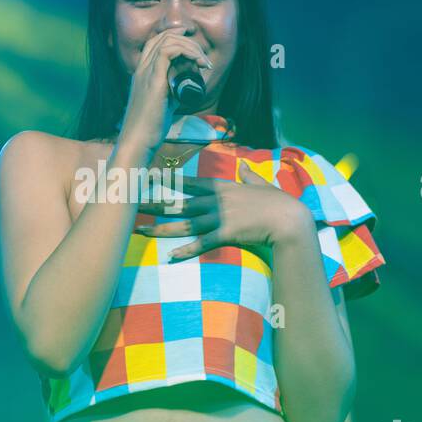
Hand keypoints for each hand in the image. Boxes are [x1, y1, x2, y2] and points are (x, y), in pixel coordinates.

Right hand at [117, 26, 213, 152]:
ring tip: (203, 62)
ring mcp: (146, 72)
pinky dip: (186, 51)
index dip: (176, 37)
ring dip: (190, 47)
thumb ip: (172, 91)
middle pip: (163, 37)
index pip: (156, 42)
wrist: (137, 140)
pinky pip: (168, 52)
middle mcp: (142, 68)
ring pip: (167, 41)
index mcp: (142, 72)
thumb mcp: (164, 102)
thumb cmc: (150, 126)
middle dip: (188, 41)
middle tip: (203, 59)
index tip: (195, 48)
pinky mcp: (153, 80)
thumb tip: (187, 86)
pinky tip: (197, 62)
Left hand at [134, 161, 312, 261]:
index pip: (190, 182)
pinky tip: (171, 256)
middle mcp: (216, 201)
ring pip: (184, 224)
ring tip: (141, 231)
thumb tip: (244, 165)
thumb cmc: (278, 203)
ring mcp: (220, 217)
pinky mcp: (226, 234)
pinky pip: (202, 244)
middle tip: (132, 203)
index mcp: (223, 187)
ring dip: (161, 229)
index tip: (149, 177)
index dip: (168, 179)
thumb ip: (249, 175)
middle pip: (179, 203)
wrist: (289, 220)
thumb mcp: (262, 184)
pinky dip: (187, 250)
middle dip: (154, 203)